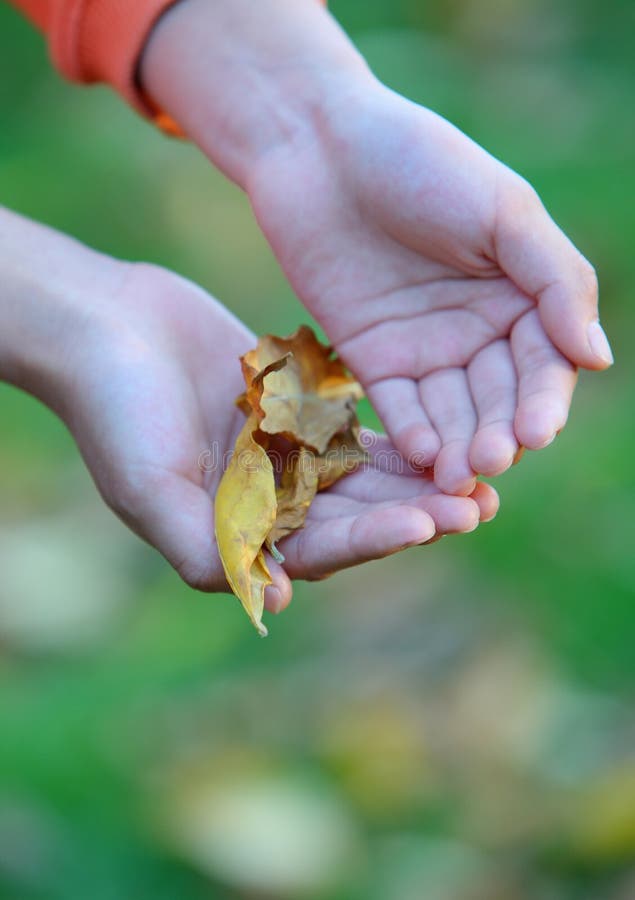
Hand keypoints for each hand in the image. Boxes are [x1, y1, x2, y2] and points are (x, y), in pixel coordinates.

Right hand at [32, 259, 497, 611]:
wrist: (105, 328)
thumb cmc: (113, 411)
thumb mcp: (146, 488)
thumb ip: (201, 546)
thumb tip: (272, 602)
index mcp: (236, 531)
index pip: (317, 548)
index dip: (372, 538)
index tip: (424, 523)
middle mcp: (268, 501)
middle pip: (354, 516)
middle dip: (413, 513)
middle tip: (476, 508)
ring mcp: (285, 456)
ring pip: (364, 476)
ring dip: (418, 479)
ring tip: (479, 479)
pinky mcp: (296, 413)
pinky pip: (355, 430)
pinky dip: (396, 436)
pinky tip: (443, 432)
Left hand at [247, 83, 612, 495]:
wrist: (320, 147)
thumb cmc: (421, 162)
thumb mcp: (505, 210)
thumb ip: (555, 282)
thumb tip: (596, 359)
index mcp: (522, 295)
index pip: (542, 362)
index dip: (541, 400)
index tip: (537, 432)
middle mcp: (479, 329)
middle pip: (497, 397)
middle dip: (497, 432)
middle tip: (492, 462)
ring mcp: (425, 348)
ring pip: (451, 412)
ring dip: (457, 446)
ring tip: (458, 474)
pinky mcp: (374, 358)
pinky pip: (399, 405)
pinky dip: (410, 431)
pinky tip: (420, 455)